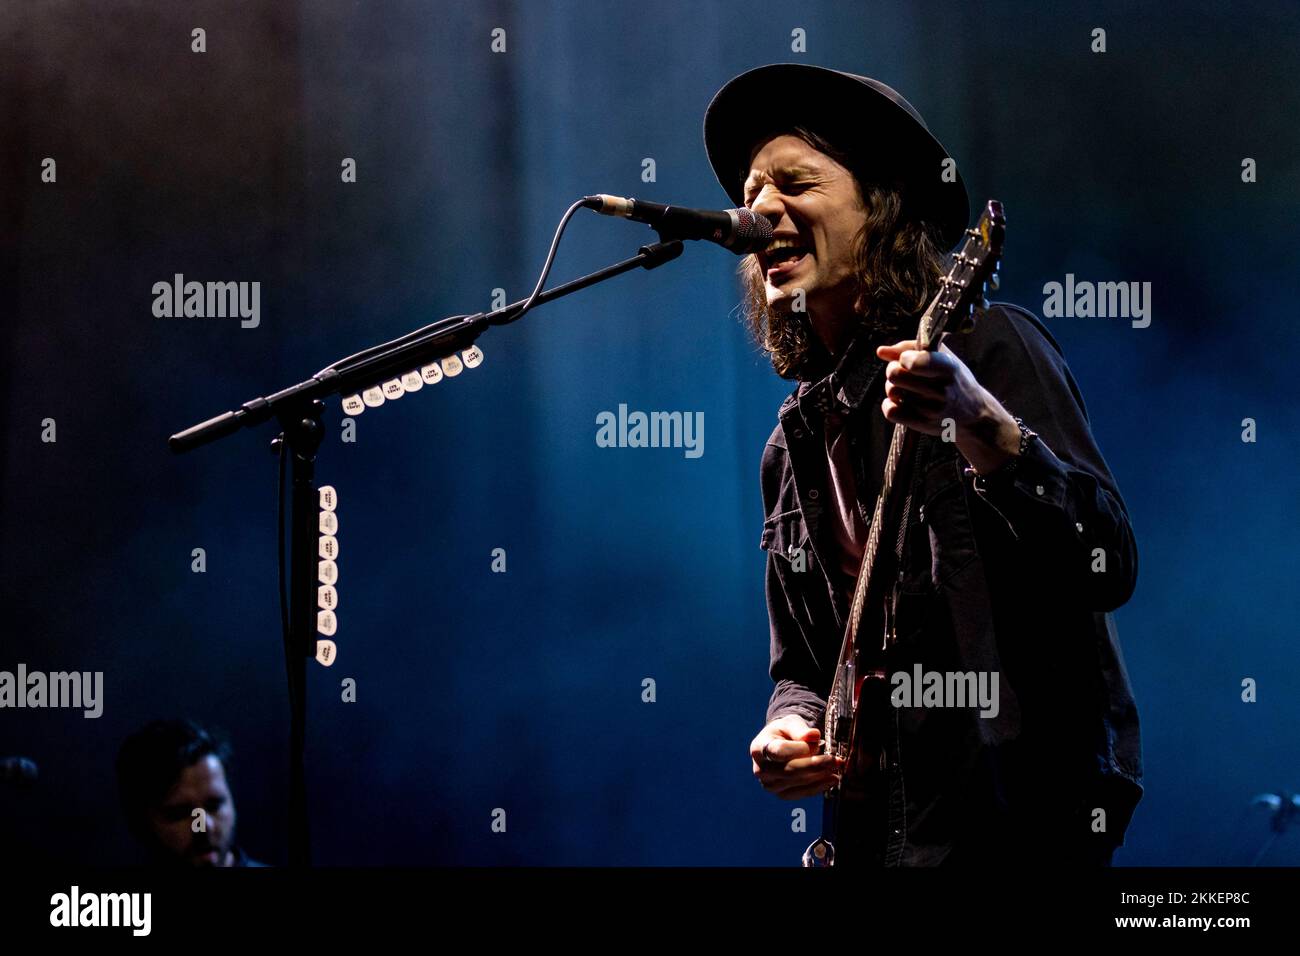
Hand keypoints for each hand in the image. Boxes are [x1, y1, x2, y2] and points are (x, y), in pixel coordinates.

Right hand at [750, 714, 842, 799]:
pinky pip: (801, 793)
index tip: (817, 744)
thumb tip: (813, 735)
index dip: (799, 749)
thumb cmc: (784, 732)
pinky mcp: (781, 794)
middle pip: (789, 770)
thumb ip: (800, 729)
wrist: (779, 745)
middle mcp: (761, 769)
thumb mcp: (790, 724)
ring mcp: (770, 785)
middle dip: (815, 765)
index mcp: (759, 748)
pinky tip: (831, 779)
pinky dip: (818, 787)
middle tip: (834, 760)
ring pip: (797, 783)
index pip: (779, 752)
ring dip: (819, 777)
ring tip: (836, 769)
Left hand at [876, 338, 1021, 475]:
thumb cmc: (954, 380)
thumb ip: (911, 348)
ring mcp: (931, 410)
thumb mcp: (943, 357)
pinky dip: (889, 404)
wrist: (973, 416)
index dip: (903, 357)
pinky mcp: (922, 424)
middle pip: (895, 374)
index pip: (913, 362)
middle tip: (903, 372)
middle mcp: (941, 391)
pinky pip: (890, 411)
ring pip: (892, 391)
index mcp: (948, 368)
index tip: (908, 359)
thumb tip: (881, 351)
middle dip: (893, 369)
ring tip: (905, 387)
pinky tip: (899, 401)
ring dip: (892, 387)